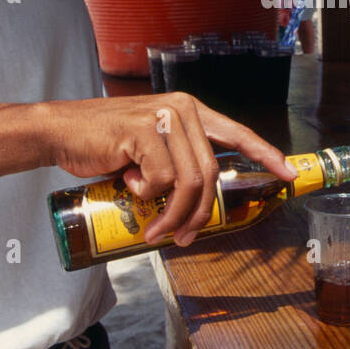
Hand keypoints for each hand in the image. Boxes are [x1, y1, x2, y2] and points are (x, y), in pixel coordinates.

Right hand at [44, 93, 293, 245]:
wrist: (60, 133)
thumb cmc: (103, 146)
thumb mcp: (148, 149)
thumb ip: (174, 161)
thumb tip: (196, 204)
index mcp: (189, 111)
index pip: (236, 133)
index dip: (265, 154)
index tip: (289, 174)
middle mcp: (182, 109)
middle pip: (209, 173)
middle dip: (200, 214)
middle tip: (183, 238)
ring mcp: (164, 117)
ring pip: (187, 181)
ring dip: (172, 215)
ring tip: (153, 230)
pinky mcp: (144, 130)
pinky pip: (159, 179)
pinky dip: (144, 193)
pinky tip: (124, 183)